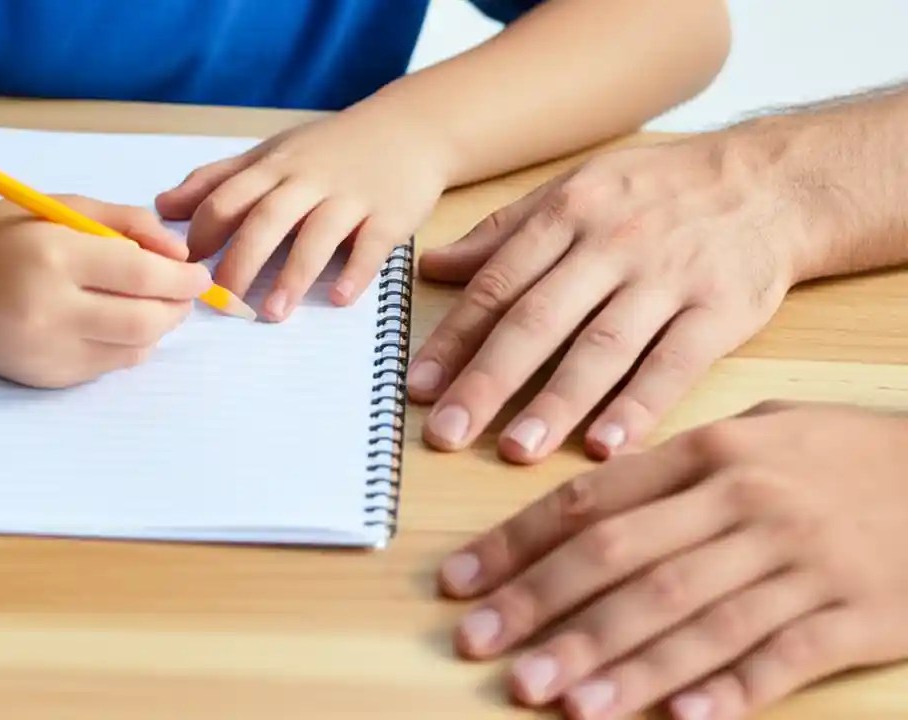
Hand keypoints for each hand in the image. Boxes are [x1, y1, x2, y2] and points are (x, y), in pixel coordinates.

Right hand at [0, 195, 213, 387]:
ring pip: (132, 351)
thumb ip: (126, 224)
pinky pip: (105, 367)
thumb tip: (179, 254)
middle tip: (183, 293)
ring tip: (145, 304)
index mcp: (53, 256)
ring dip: (154, 329)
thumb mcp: (60, 207)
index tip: (198, 273)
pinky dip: (123, 346)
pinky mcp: (41, 377)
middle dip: (177, 308)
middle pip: (146, 322)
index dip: (183, 279)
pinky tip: (109, 322)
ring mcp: (43, 351)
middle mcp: (48, 309)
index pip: (143, 277)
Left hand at [154, 104, 446, 321]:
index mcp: (275, 166)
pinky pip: (371, 246)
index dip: (204, 233)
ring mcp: (351, 196)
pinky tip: (339, 299)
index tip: (183, 269)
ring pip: (317, 235)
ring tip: (272, 314)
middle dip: (241, 261)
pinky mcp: (390, 214)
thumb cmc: (330, 149)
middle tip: (223, 301)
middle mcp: (310, 180)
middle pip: (267, 219)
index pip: (229, 198)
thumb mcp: (272, 154)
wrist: (410, 128)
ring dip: (293, 276)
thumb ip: (218, 181)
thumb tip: (163, 206)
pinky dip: (355, 272)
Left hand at [406, 130, 832, 461]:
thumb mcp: (577, 189)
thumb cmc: (658, 192)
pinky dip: (640, 406)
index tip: (418, 387)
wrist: (774, 181)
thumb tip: (432, 265)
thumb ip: (505, 232)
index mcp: (568, 214)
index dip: (454, 338)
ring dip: (557, 402)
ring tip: (516, 450)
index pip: (499, 284)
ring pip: (602, 346)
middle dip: (487, 380)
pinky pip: (675, 363)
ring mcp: (668, 278)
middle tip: (446, 433)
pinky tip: (607, 448)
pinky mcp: (721, 309)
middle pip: (538, 320)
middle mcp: (612, 245)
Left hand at [437, 400, 907, 719]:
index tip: (459, 581)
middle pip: (623, 562)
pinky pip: (781, 658)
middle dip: (541, 608)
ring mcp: (803, 562)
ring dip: (614, 662)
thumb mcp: (766, 431)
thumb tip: (584, 498)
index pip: (591, 500)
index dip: (517, 544)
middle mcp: (748, 505)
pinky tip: (678, 718)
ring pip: (690, 618)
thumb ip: (678, 464)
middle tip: (479, 645)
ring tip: (548, 694)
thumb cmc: (851, 456)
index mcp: (715, 452)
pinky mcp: (857, 616)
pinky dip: (728, 688)